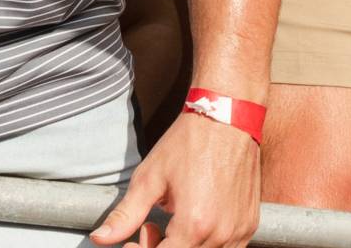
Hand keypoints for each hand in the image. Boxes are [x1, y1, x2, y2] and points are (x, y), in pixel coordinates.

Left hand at [93, 109, 259, 247]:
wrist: (228, 116)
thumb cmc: (190, 142)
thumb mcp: (150, 178)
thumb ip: (126, 215)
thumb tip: (100, 238)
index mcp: (193, 225)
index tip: (132, 242)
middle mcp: (220, 233)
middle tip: (151, 227)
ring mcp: (239, 230)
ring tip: (174, 223)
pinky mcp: (249, 224)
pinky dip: (207, 245)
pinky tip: (195, 222)